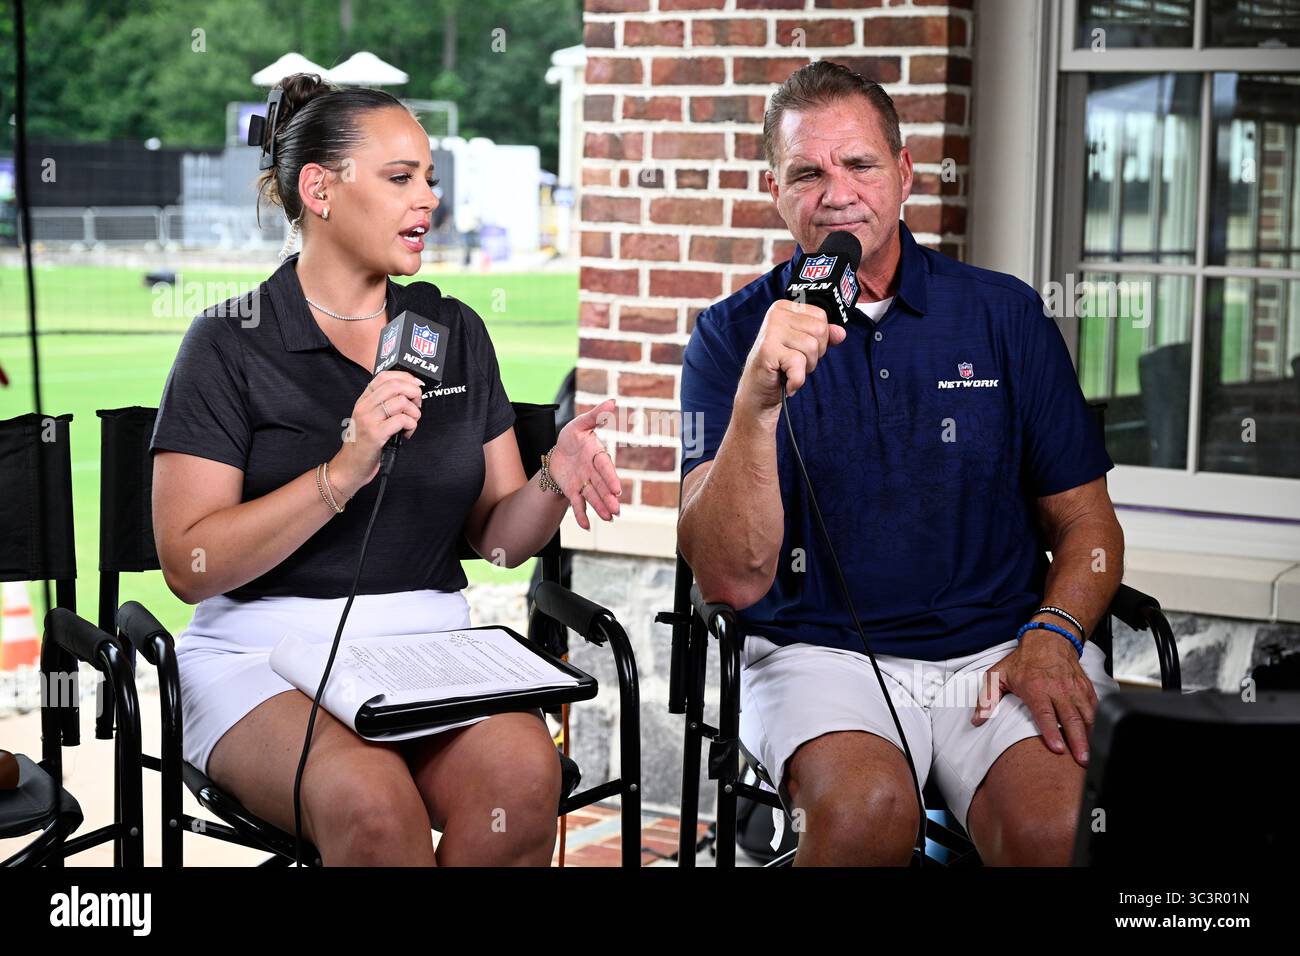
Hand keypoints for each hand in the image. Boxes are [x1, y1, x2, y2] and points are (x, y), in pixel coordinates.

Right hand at [329, 370, 424, 496]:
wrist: (351, 466)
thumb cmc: (365, 443)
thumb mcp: (371, 418)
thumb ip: (385, 404)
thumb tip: (411, 392)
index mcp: (364, 400)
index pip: (384, 376)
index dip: (405, 377)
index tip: (416, 385)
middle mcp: (364, 406)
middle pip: (395, 385)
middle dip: (414, 393)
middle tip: (417, 405)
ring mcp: (369, 419)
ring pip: (401, 402)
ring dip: (414, 413)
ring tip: (411, 424)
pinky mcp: (376, 434)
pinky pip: (402, 420)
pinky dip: (411, 426)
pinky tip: (406, 434)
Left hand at [547, 398, 622, 530]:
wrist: (558, 454)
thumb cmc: (572, 437)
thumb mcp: (580, 424)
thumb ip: (595, 416)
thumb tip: (612, 401)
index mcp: (597, 455)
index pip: (604, 468)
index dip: (610, 478)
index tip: (617, 489)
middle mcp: (593, 472)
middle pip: (601, 486)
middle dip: (608, 498)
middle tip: (617, 510)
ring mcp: (584, 483)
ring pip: (593, 497)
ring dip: (600, 508)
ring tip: (609, 518)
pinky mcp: (574, 492)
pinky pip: (578, 505)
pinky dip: (582, 515)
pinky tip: (585, 526)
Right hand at [737, 298, 847, 419]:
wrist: (758, 390)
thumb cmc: (780, 366)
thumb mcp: (805, 347)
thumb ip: (824, 336)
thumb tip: (841, 333)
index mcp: (785, 308)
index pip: (821, 317)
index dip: (820, 339)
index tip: (801, 349)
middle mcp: (776, 314)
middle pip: (820, 330)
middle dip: (815, 353)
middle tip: (796, 362)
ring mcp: (771, 330)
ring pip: (812, 347)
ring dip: (806, 366)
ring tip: (790, 370)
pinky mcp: (768, 349)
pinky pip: (799, 363)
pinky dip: (797, 380)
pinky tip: (788, 382)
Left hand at [971, 628, 1098, 766]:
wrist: (1049, 639)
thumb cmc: (1023, 660)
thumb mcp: (997, 674)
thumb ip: (987, 698)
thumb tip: (978, 720)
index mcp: (1036, 688)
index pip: (1045, 714)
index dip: (1052, 733)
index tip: (1057, 749)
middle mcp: (1058, 689)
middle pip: (1070, 719)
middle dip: (1078, 742)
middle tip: (1082, 761)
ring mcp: (1074, 689)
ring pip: (1086, 715)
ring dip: (1090, 736)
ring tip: (1091, 755)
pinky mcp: (1086, 689)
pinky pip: (1095, 708)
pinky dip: (1097, 724)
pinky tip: (1096, 737)